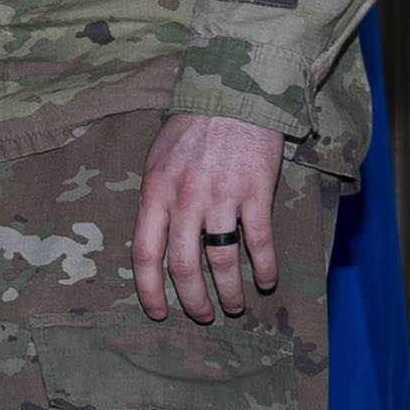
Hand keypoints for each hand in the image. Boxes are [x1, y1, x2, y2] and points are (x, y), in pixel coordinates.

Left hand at [133, 113, 285, 323]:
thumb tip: (153, 238)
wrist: (233, 92)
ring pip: (221, 261)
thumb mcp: (158, 159)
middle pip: (183, 266)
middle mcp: (185, 199)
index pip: (144, 254)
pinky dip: (263, 268)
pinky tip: (265, 282)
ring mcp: (221, 196)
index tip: (158, 312)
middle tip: (203, 316)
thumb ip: (155, 198)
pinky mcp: (256, 192)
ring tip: (235, 306)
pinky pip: (258, 242)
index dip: (149, 291)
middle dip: (193, 301)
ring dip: (229, 292)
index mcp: (155, 192)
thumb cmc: (193, 127)